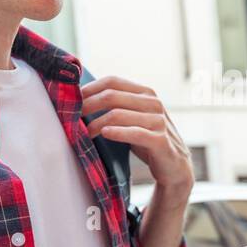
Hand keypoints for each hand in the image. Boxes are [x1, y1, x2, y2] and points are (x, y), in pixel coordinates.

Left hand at [81, 76, 192, 193]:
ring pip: (118, 114)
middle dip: (87, 105)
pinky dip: (117, 133)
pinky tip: (104, 134)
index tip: (72, 99)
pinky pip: (135, 133)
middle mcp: (153, 103)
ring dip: (96, 123)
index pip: (112, 81)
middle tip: (71, 116)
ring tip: (83, 133)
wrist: (174, 166)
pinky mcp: (161, 140)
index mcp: (146, 93)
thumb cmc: (148, 140)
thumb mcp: (134, 119)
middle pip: (112, 96)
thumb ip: (117, 107)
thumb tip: (82, 101)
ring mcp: (158, 121)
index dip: (90, 88)